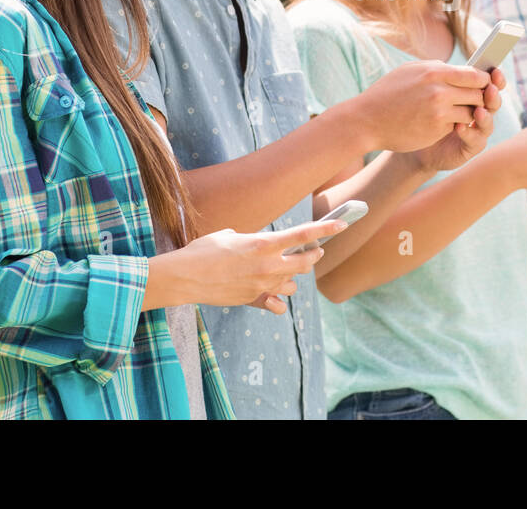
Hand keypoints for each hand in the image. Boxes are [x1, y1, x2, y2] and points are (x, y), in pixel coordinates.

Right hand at [166, 219, 345, 313]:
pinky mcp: (253, 300)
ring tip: (282, 270)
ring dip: (293, 277)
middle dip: (312, 256)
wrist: (184, 278)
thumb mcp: (229, 236)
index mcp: (262, 244)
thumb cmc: (202, 251)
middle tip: (313, 251)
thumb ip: (251, 240)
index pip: (303, 235)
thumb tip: (257, 245)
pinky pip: (276, 302)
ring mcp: (261, 285)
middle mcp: (267, 266)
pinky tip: (271, 292)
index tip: (342, 223)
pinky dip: (277, 298)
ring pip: (293, 284)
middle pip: (305, 263)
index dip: (326, 228)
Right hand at [357, 60, 492, 153]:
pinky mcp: (436, 130)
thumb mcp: (410, 71)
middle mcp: (440, 90)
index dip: (483, 80)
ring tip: (457, 111)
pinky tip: (441, 123)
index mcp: (434, 71)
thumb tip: (455, 69)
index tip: (484, 83)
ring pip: (471, 112)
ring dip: (468, 113)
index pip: (475, 74)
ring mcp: (439, 111)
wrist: (365, 121)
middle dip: (479, 98)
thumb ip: (435, 68)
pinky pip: (457, 125)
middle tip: (474, 100)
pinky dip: (453, 125)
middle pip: (478, 94)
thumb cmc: (386, 93)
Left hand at [407, 66, 503, 172]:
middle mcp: (478, 112)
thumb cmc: (421, 111)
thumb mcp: (430, 92)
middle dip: (493, 95)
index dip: (494, 78)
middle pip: (493, 102)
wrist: (411, 137)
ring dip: (485, 116)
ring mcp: (476, 130)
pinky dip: (469, 133)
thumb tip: (445, 65)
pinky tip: (460, 127)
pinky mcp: (470, 147)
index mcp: (471, 95)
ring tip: (479, 110)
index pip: (489, 84)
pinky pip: (476, 140)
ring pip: (489, 123)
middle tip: (490, 89)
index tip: (494, 69)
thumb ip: (441, 82)